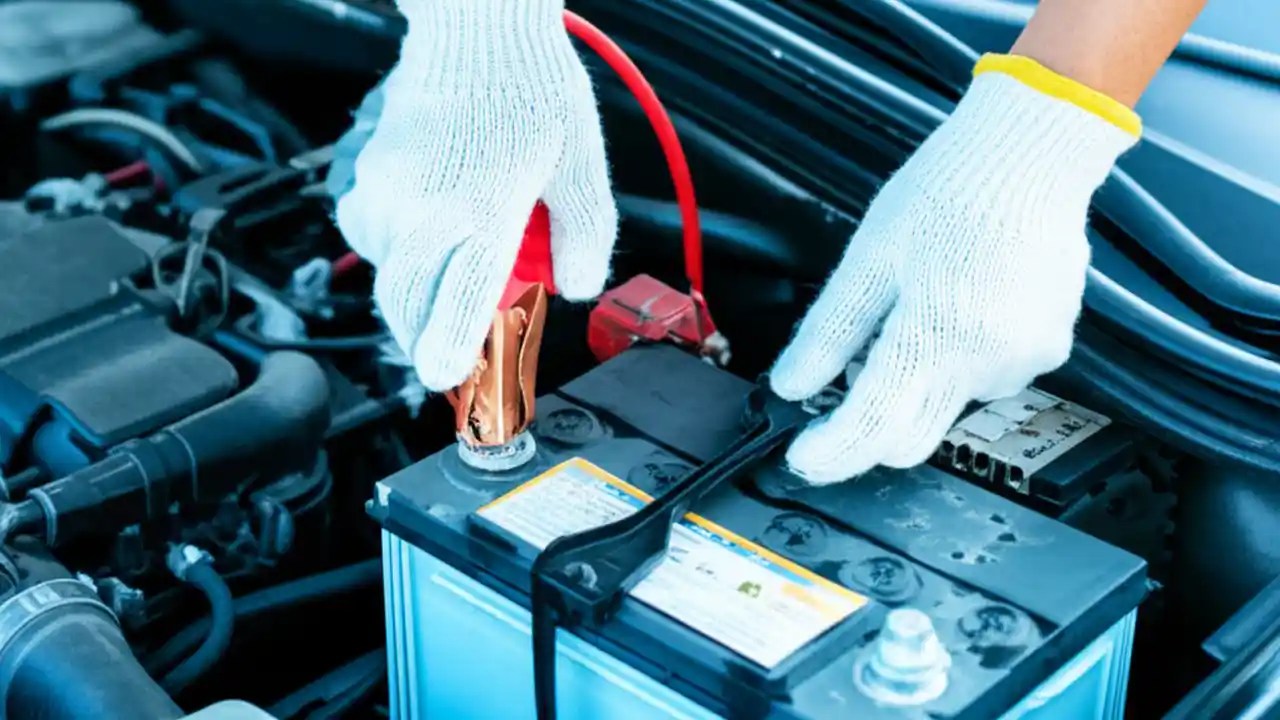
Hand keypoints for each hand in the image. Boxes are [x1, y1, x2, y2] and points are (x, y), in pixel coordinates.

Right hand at [335, 0, 615, 389]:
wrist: (475, 28)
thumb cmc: (531, 87)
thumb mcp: (581, 163)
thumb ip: (586, 235)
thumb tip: (579, 287)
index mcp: (484, 209)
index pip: (461, 299)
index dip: (453, 351)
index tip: (449, 383)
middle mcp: (426, 206)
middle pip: (408, 303)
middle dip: (427, 343)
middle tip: (452, 366)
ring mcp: (389, 191)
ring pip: (387, 274)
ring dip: (412, 302)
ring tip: (443, 307)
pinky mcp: (370, 176)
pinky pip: (371, 238)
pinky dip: (395, 258)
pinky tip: (423, 248)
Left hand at [770, 58, 1137, 484]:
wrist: (1031, 157)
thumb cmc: (949, 193)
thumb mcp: (868, 258)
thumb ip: (828, 333)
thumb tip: (792, 385)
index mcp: (934, 334)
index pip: (872, 427)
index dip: (831, 452)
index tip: (804, 457)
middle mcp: (985, 361)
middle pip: (912, 436)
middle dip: (870, 426)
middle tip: (843, 386)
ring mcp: (1023, 360)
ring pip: (948, 404)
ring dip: (918, 382)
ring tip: (915, 310)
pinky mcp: (1048, 350)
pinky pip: (988, 377)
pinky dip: (959, 359)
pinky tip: (957, 306)